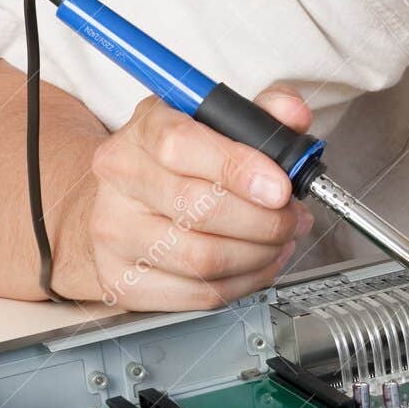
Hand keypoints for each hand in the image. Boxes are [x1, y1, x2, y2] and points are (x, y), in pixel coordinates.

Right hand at [61, 86, 314, 310]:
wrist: (120, 202)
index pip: (182, 146)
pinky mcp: (121, 280)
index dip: (239, 169)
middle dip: (266, 220)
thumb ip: (262, 113)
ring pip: (204, 259)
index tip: (280, 187)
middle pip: (200, 209)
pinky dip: (244, 283)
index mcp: (143, 130)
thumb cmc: (179, 162)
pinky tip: (260, 264)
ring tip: (280, 240)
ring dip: (261, 254)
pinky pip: (198, 294)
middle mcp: (120, 179)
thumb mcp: (217, 122)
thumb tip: (293, 113)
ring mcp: (114, 233)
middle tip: (293, 218)